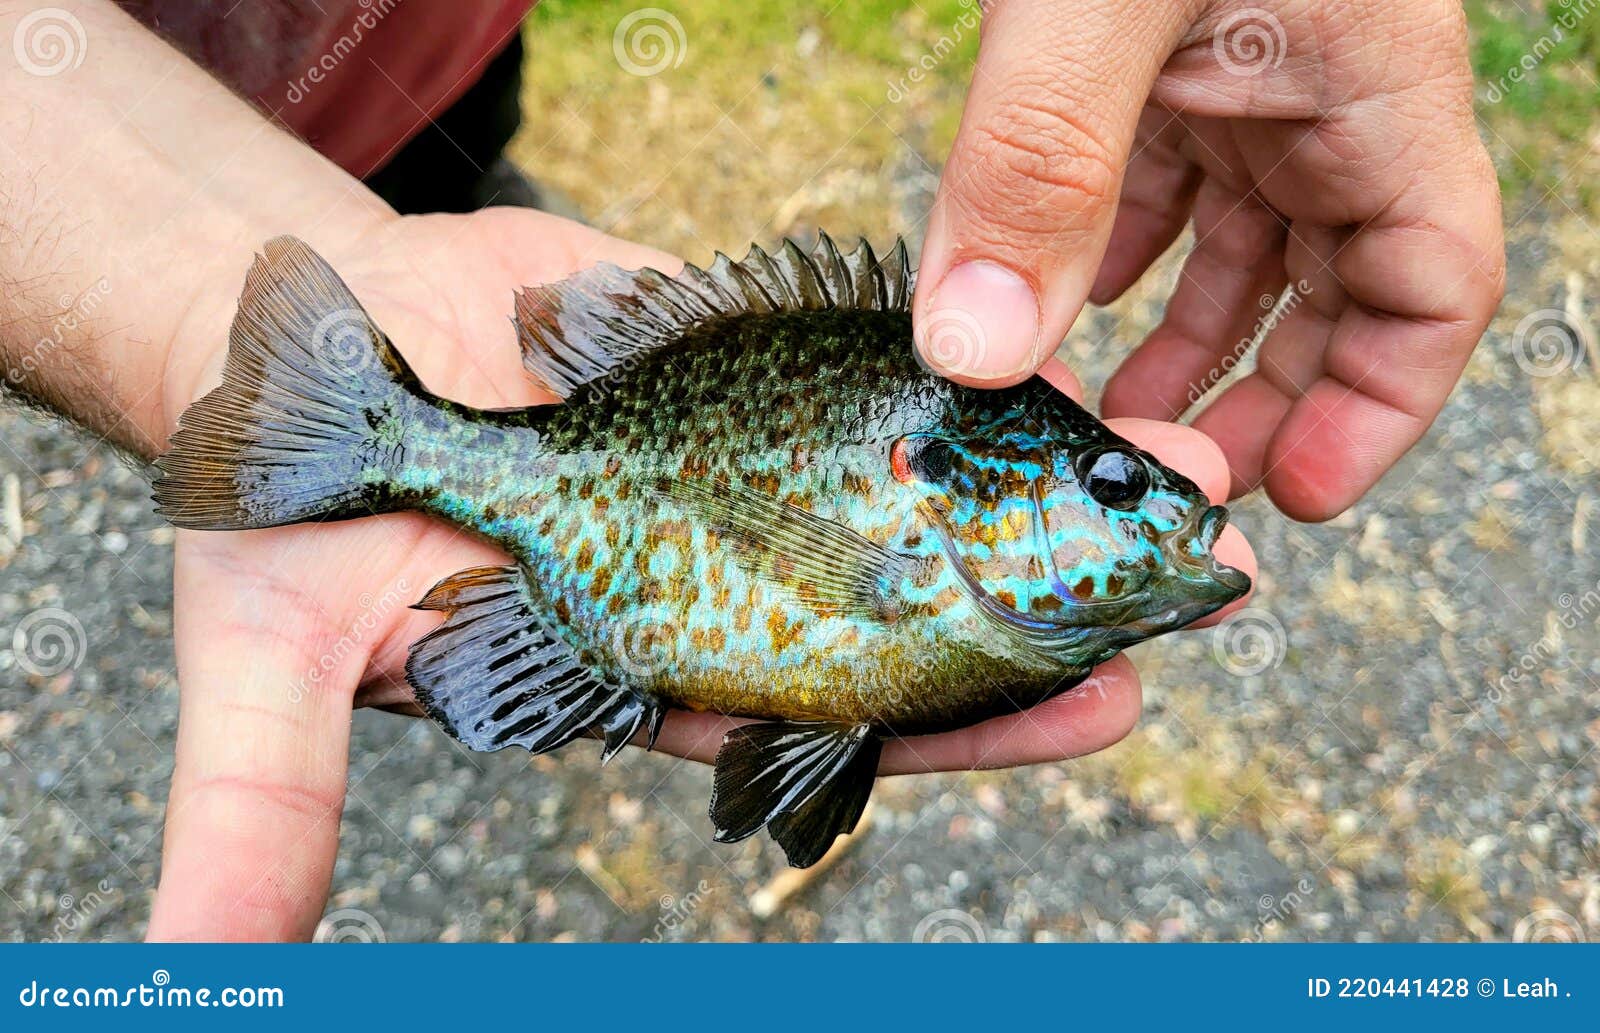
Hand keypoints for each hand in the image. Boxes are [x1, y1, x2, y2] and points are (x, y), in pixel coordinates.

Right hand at [146, 208, 1255, 939]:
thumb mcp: (271, 653)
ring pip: (911, 485)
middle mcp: (727, 575)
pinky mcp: (737, 364)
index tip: (1099, 708)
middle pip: (912, 608)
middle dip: (1051, 605)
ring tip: (1180, 464)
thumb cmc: (294, 512)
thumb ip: (266, 801)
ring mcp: (743, 468)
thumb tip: (205, 969)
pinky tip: (1059, 355)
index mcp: (657, 666)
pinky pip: (864, 368)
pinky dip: (956, 364)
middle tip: (1205, 588)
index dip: (962, 724)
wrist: (307, 346)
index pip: (834, 717)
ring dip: (1036, 477)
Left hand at [913, 0, 1504, 519]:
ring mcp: (1249, 67)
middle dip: (1259, 397)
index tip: (1287, 496)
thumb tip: (976, 355)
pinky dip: (1115, 250)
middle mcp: (1324, 87)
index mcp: (1370, 82)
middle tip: (1166, 479)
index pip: (1433, 286)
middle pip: (1335, 291)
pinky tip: (1052, 300)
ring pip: (1245, 246)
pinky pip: (1166, 178)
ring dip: (1176, 340)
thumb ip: (1041, 160)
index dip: (1377, 411)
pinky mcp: (1170, 45)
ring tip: (1096, 420)